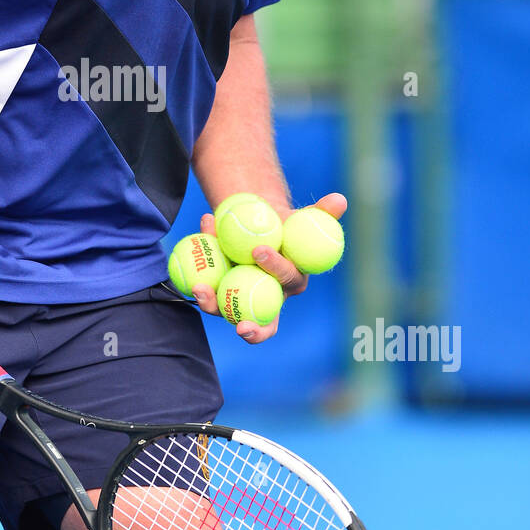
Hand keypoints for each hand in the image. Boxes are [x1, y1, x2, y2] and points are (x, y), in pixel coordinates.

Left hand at [192, 192, 346, 345]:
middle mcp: (269, 299)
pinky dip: (198, 280)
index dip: (277, 268)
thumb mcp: (301, 217)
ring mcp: (243, 301)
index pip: (288, 281)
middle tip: (239, 325)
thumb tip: (340, 199)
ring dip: (212, 304)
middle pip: (264, 323)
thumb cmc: (283, 226)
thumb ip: (321, 212)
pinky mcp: (221, 298)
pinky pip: (209, 293)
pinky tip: (188, 269)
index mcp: (292, 282)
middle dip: (254, 330)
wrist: (254, 229)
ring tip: (198, 288)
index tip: (259, 249)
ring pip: (227, 311)